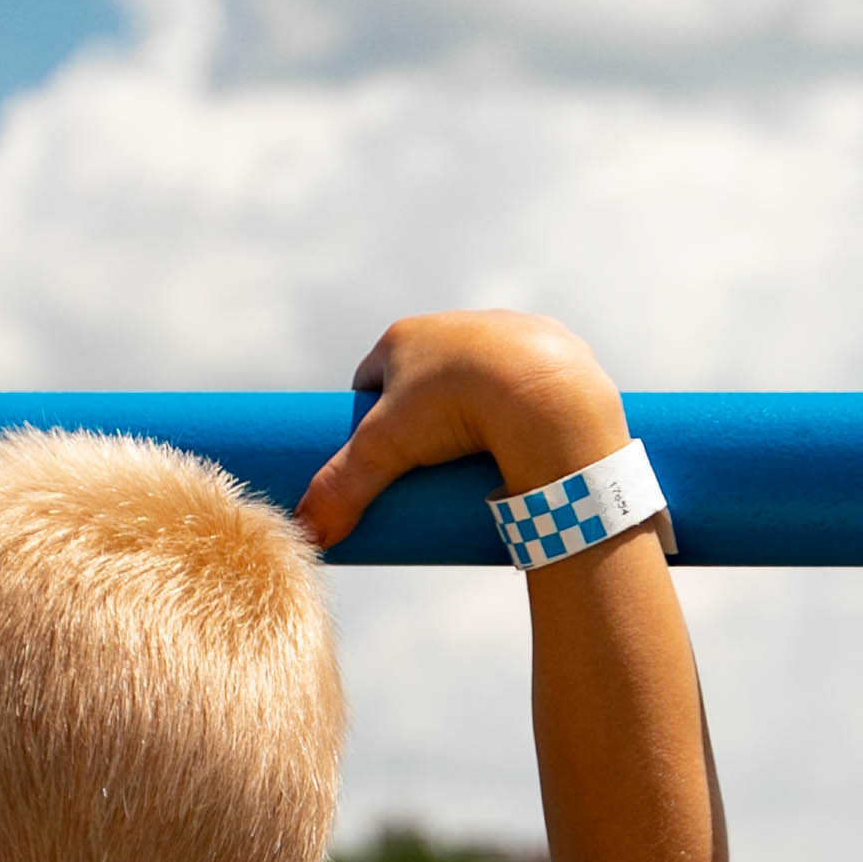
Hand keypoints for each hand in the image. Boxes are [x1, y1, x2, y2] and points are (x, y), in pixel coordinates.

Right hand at [295, 311, 626, 547]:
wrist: (544, 391)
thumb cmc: (456, 411)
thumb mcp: (387, 451)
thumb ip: (343, 490)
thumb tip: (305, 536)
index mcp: (409, 336)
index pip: (372, 377)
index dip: (368, 416)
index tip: (374, 455)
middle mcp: (457, 325)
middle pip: (428, 375)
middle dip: (424, 413)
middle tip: (424, 467)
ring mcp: (509, 335)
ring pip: (483, 374)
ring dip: (476, 402)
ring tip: (475, 456)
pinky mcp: (556, 352)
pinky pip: (533, 380)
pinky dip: (524, 403)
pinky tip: (524, 430)